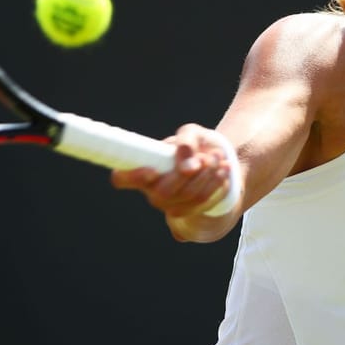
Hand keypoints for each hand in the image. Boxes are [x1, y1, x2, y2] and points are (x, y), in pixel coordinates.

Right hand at [110, 123, 234, 226]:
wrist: (217, 161)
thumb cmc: (196, 145)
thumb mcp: (192, 133)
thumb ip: (187, 140)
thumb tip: (186, 159)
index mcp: (143, 168)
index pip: (122, 178)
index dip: (131, 178)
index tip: (152, 170)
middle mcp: (152, 191)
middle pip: (162, 193)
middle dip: (187, 175)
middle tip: (206, 157)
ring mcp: (171, 205)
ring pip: (186, 198)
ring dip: (206, 176)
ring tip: (217, 157)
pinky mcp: (190, 211)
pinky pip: (203, 203)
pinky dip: (216, 184)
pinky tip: (223, 170)